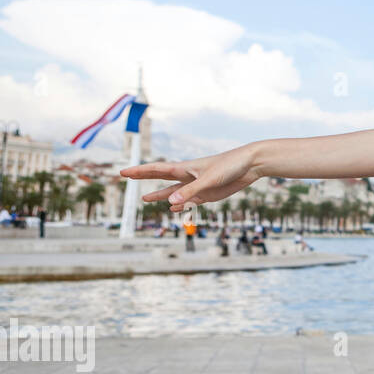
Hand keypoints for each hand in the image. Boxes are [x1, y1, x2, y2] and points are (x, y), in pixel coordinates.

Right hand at [120, 144, 261, 212]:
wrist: (251, 165)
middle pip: (161, 178)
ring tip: (145, 199)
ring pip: (174, 193)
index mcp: (185, 168)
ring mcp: (198, 186)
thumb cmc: (230, 166)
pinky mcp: (208, 194)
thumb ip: (189, 192)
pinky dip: (179, 205)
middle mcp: (188, 176)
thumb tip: (170, 204)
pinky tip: (172, 208)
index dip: (139, 171)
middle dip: (144, 178)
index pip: (156, 169)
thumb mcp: (208, 180)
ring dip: (160, 195)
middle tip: (127, 176)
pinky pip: (189, 201)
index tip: (122, 171)